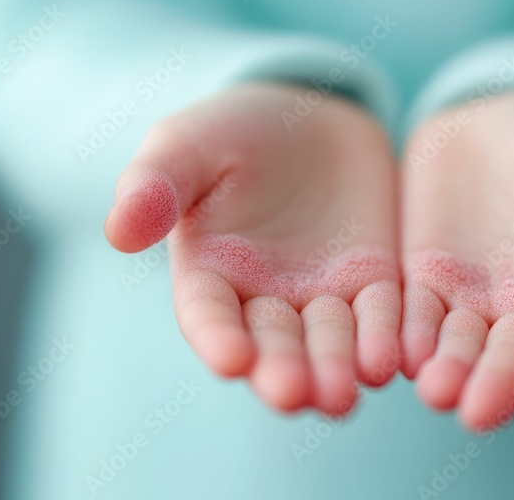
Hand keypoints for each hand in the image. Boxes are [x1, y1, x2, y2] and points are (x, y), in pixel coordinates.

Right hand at [105, 84, 400, 414]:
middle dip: (283, 370)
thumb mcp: (187, 144)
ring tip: (343, 397)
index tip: (230, 360)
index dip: (217, 338)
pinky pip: (383, 314)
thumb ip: (156, 184)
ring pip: (330, 341)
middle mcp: (265, 299)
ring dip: (335, 370)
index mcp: (208, 274)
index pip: (208, 316)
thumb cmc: (231, 131)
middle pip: (273, 344)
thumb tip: (118, 231)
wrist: (306, 115)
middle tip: (295, 395)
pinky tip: (396, 359)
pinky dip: (387, 339)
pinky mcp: (373, 282)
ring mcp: (322, 296)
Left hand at [400, 91, 513, 429]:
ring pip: (462, 345)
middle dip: (497, 385)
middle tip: (475, 412)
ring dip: (450, 372)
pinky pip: (416, 315)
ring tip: (434, 393)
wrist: (495, 116)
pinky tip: (398, 355)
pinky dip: (409, 337)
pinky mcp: (427, 281)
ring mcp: (474, 297)